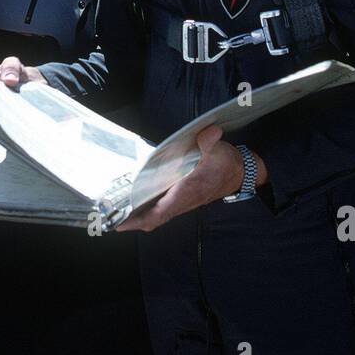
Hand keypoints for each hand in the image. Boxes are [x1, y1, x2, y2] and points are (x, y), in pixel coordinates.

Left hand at [116, 126, 267, 231]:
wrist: (241, 173)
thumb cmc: (227, 163)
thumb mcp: (218, 150)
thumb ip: (209, 141)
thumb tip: (209, 131)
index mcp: (190, 191)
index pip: (163, 210)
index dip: (142, 219)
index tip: (123, 223)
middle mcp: (185, 201)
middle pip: (156, 219)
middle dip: (135, 221)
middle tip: (113, 219)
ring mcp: (185, 203)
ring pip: (160, 216)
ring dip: (141, 217)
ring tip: (120, 213)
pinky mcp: (186, 200)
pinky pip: (164, 211)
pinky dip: (150, 211)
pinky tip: (138, 204)